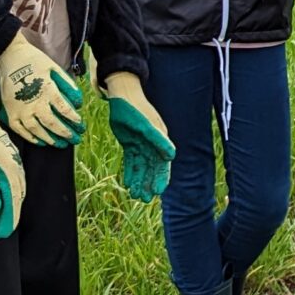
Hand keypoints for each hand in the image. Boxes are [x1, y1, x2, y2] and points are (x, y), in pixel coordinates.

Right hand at [0, 32, 84, 147]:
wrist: (9, 55)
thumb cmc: (33, 60)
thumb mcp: (54, 68)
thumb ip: (67, 84)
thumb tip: (78, 101)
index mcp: (47, 90)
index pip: (65, 110)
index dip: (74, 120)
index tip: (80, 125)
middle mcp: (34, 102)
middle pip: (53, 123)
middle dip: (66, 133)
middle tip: (75, 139)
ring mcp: (20, 109)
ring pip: (37, 130)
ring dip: (51, 139)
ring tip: (61, 144)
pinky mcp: (10, 112)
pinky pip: (20, 130)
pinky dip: (31, 138)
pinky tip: (40, 141)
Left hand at [0, 85, 25, 240]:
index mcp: (9, 170)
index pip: (12, 201)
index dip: (7, 220)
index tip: (0, 233)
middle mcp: (16, 167)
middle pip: (16, 198)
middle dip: (7, 217)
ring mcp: (14, 162)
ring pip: (15, 190)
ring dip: (7, 207)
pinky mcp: (9, 158)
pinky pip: (12, 181)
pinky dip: (8, 195)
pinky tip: (0, 200)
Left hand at [103, 70, 174, 200]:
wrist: (122, 95)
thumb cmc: (136, 109)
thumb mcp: (146, 125)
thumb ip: (158, 140)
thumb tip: (172, 156)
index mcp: (160, 140)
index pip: (163, 163)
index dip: (161, 177)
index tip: (158, 191)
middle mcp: (153, 144)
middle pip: (152, 168)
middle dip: (149, 183)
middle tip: (144, 198)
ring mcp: (141, 144)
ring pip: (141, 167)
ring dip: (139, 180)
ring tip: (135, 195)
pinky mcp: (130, 144)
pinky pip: (131, 162)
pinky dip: (131, 172)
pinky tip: (128, 183)